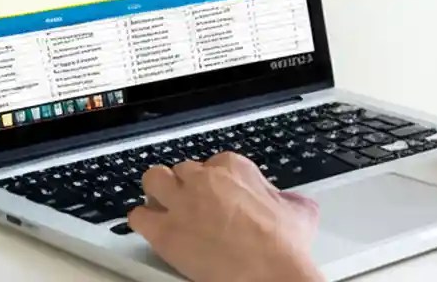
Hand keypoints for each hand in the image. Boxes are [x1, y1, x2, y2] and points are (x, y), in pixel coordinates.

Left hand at [129, 152, 322, 281]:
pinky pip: (138, 217)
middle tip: (192, 207)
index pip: (211, 164)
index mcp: (233, 168)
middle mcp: (203, 178)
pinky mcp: (164, 231)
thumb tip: (292, 203)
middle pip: (181, 171)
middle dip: (185, 187)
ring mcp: (180, 203)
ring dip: (157, 194)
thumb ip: (288, 200)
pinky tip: (154, 231)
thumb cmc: (284, 246)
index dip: (212, 185)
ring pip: (153, 181)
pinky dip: (143, 222)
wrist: (269, 273)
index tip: (216, 199)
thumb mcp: (298, 212)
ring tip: (165, 211)